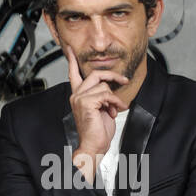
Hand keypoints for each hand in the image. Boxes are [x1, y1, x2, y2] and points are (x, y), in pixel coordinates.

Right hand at [64, 43, 127, 157]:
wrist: (94, 146)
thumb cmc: (98, 132)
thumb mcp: (101, 110)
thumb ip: (102, 97)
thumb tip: (110, 90)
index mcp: (78, 96)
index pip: (73, 74)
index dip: (73, 61)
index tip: (70, 49)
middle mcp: (76, 95)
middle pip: (95, 74)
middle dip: (112, 76)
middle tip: (124, 80)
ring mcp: (80, 98)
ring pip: (104, 86)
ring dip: (114, 99)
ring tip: (115, 110)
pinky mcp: (86, 103)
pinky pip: (106, 94)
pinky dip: (114, 103)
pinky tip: (114, 111)